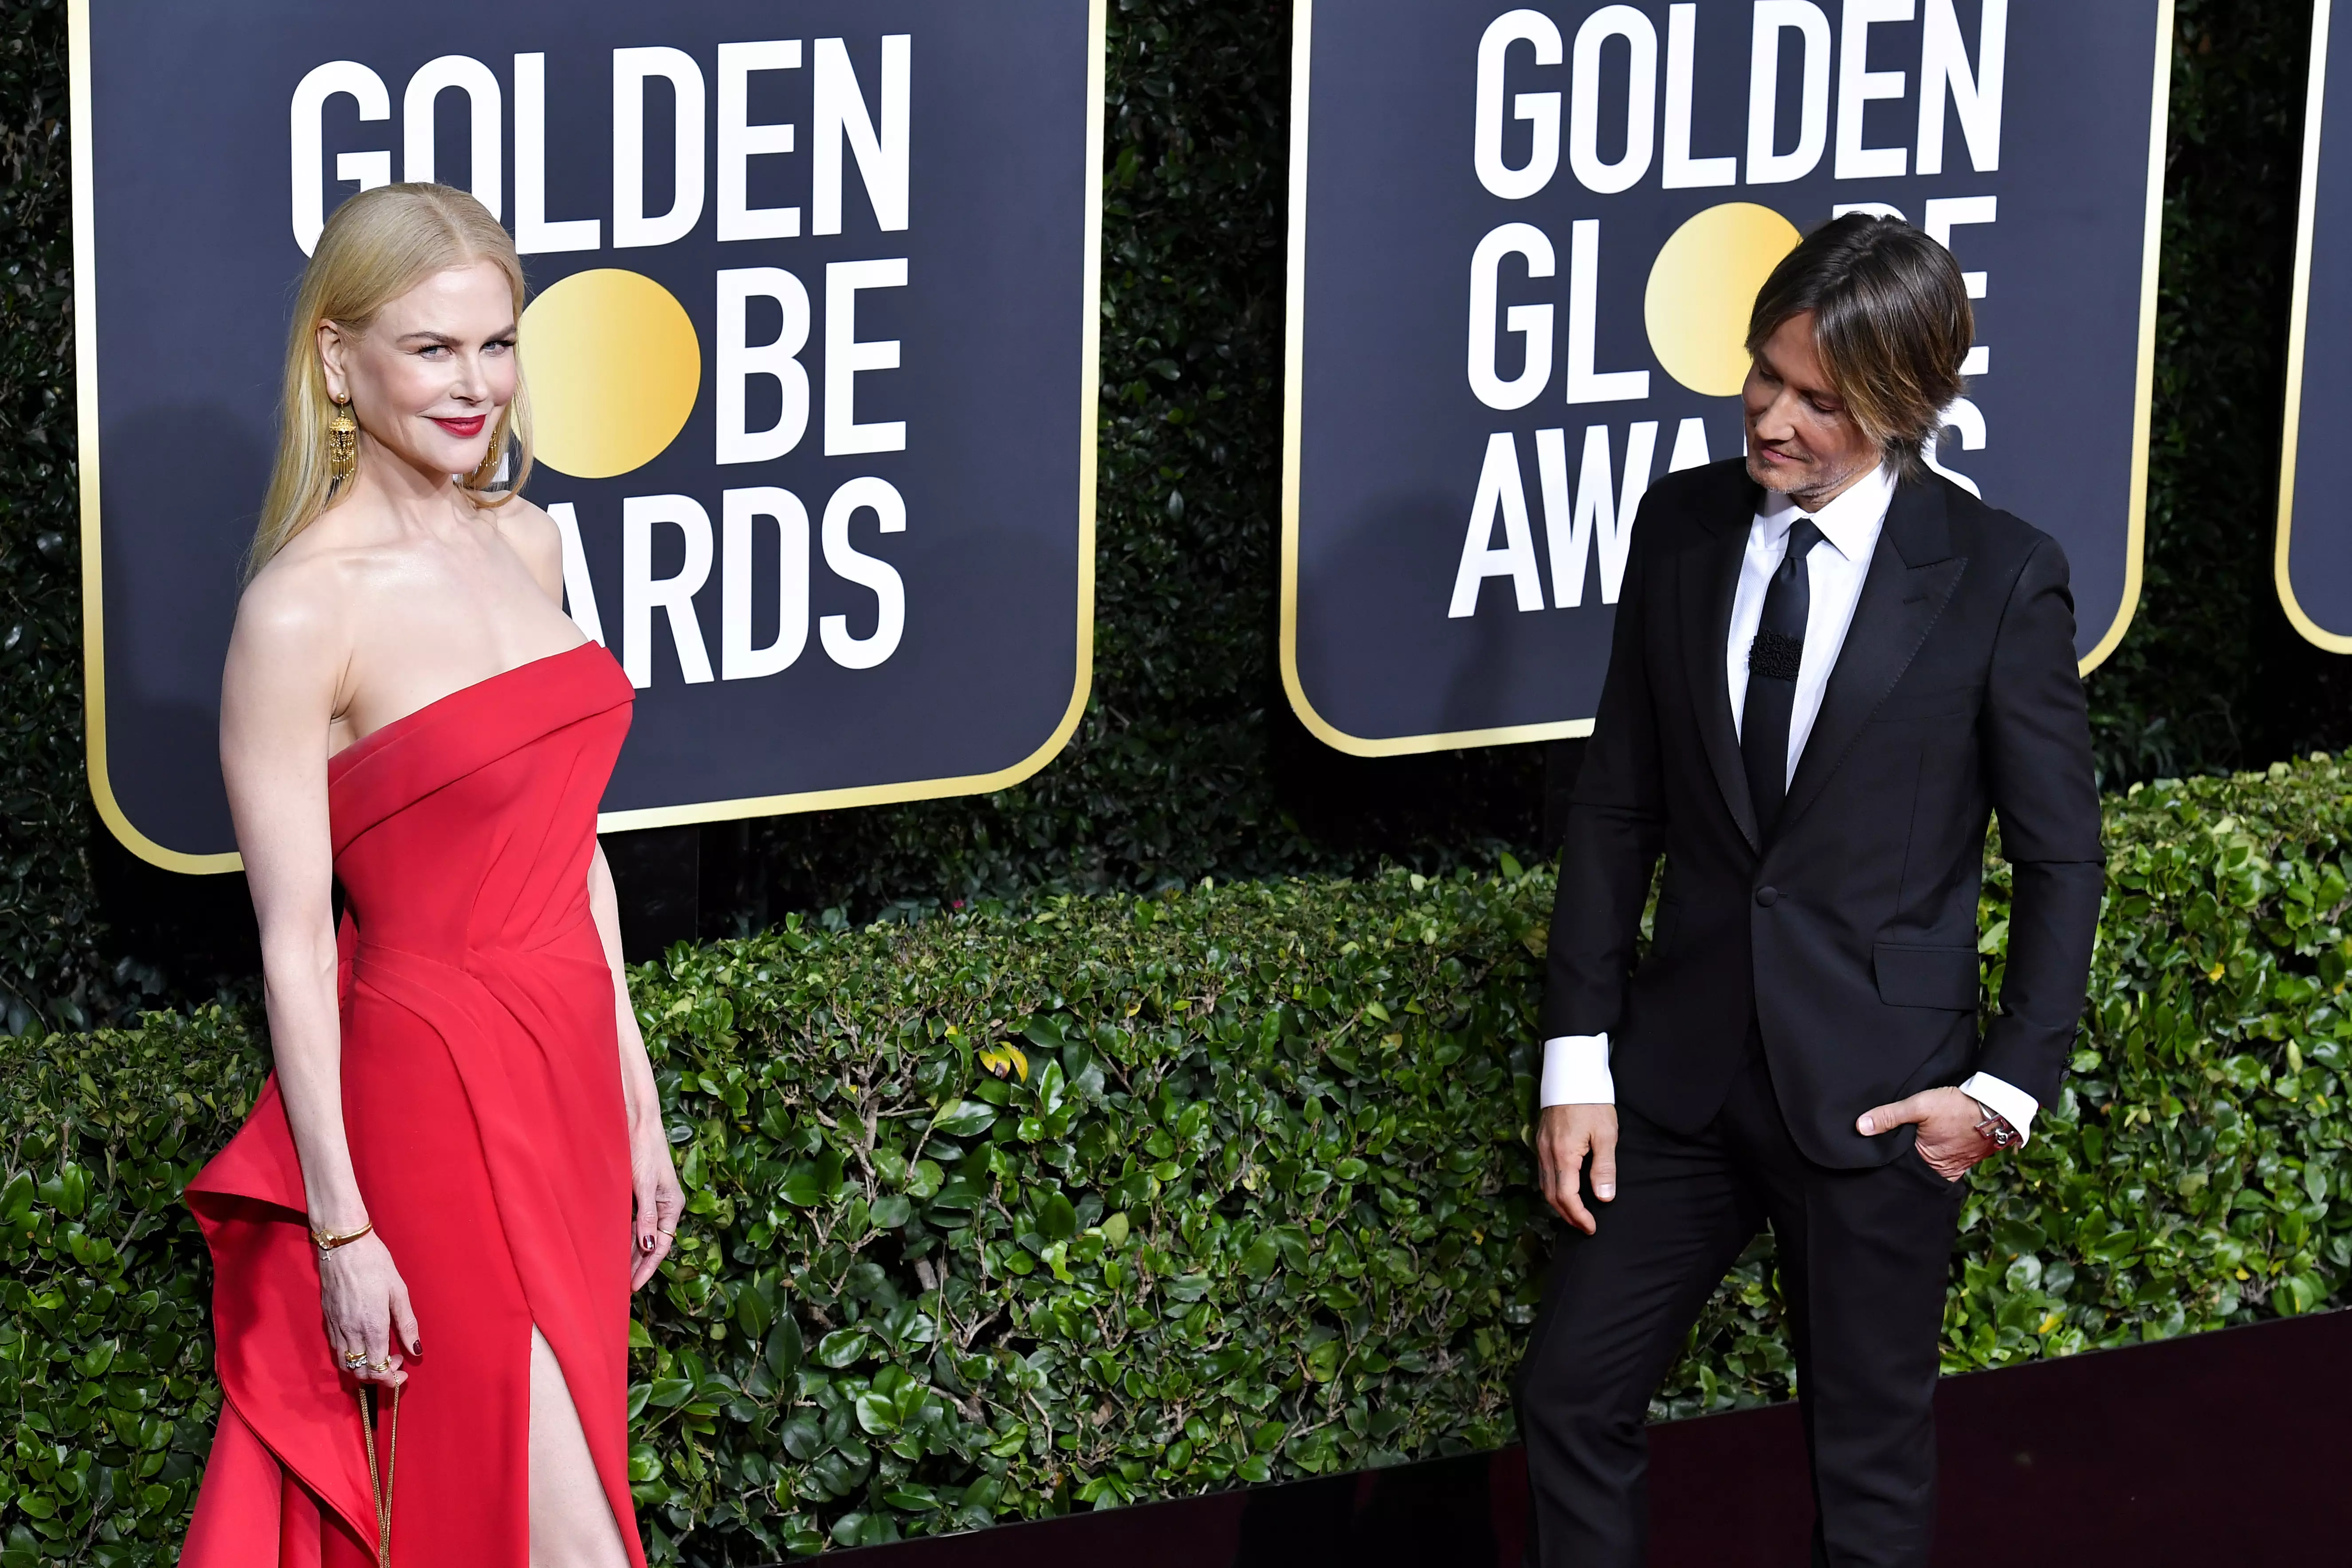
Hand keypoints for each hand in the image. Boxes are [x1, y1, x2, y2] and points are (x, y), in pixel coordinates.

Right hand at [318, 1231, 417, 1386]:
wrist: (343, 1247)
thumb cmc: (375, 1264)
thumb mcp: (399, 1291)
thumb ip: (407, 1324)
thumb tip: (416, 1351)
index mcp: (371, 1327)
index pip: (377, 1370)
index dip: (391, 1379)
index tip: (403, 1372)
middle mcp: (350, 1333)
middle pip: (359, 1373)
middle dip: (378, 1377)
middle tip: (395, 1364)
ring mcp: (335, 1328)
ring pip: (345, 1365)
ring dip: (363, 1369)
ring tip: (381, 1356)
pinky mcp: (326, 1321)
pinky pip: (336, 1351)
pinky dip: (350, 1358)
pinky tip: (364, 1345)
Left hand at [629, 1111, 684, 1291]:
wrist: (636, 1121)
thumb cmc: (644, 1149)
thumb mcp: (645, 1185)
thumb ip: (646, 1217)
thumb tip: (650, 1247)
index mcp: (672, 1204)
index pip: (662, 1245)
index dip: (648, 1267)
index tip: (633, 1286)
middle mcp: (664, 1205)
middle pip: (652, 1243)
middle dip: (639, 1265)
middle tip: (621, 1286)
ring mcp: (651, 1198)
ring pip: (642, 1233)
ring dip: (631, 1252)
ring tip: (616, 1272)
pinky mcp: (638, 1191)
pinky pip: (633, 1221)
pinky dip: (625, 1235)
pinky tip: (613, 1245)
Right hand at [1536, 1103, 1618, 1234]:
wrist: (1572, 1075)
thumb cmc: (1592, 1102)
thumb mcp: (1606, 1134)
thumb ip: (1604, 1168)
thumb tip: (1604, 1197)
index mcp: (1564, 1154)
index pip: (1567, 1196)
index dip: (1578, 1216)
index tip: (1591, 1227)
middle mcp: (1547, 1153)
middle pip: (1551, 1195)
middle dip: (1568, 1215)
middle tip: (1585, 1226)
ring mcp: (1541, 1147)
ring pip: (1544, 1185)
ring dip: (1559, 1203)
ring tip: (1577, 1213)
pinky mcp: (1540, 1140)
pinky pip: (1543, 1173)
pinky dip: (1553, 1188)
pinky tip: (1565, 1189)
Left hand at [1857, 1086, 1992, 1181]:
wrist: (1996, 1105)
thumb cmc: (1958, 1107)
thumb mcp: (1920, 1106)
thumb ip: (1890, 1116)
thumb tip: (1860, 1127)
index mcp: (1929, 1165)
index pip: (1900, 1169)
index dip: (1887, 1160)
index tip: (1872, 1153)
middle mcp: (1944, 1171)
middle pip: (1914, 1167)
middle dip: (1902, 1159)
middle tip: (1884, 1147)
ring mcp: (1956, 1165)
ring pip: (1928, 1162)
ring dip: (1918, 1154)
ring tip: (1903, 1142)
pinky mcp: (1965, 1156)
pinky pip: (1944, 1157)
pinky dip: (1934, 1150)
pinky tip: (1926, 1140)